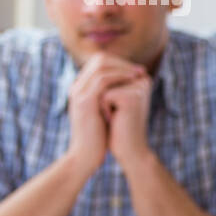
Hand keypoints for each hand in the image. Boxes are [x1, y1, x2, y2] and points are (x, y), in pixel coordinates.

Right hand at [65, 52, 146, 173]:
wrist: (85, 156)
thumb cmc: (97, 138)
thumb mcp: (102, 114)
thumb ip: (107, 99)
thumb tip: (124, 90)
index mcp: (79, 90)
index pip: (97, 64)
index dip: (118, 64)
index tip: (135, 71)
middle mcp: (76, 88)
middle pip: (98, 60)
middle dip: (121, 62)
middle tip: (139, 70)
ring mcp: (79, 93)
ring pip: (102, 66)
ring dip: (123, 68)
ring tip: (139, 74)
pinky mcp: (85, 101)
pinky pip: (103, 79)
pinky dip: (120, 77)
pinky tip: (133, 81)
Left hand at [101, 73, 152, 169]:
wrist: (128, 150)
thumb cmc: (116, 126)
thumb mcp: (111, 99)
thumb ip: (108, 78)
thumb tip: (96, 58)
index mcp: (139, 77)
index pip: (107, 71)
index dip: (100, 91)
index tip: (112, 107)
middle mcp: (142, 78)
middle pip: (105, 76)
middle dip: (101, 96)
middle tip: (114, 113)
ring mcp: (139, 86)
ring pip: (103, 85)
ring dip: (101, 103)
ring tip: (114, 116)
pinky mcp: (133, 96)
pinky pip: (104, 96)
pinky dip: (103, 110)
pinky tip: (116, 121)